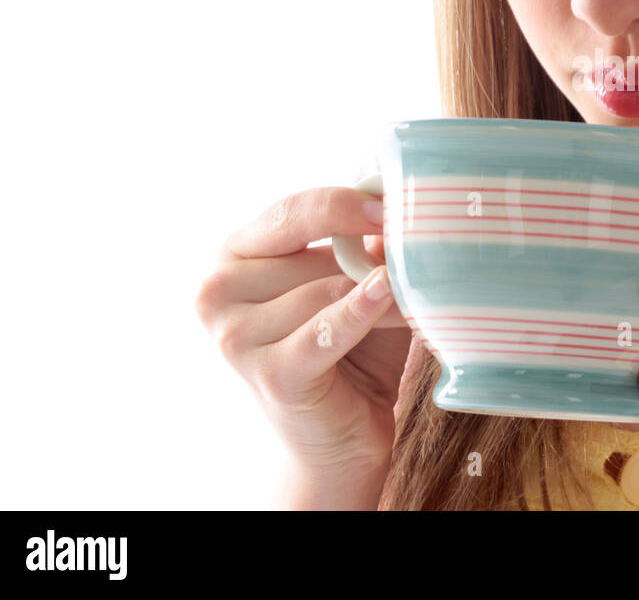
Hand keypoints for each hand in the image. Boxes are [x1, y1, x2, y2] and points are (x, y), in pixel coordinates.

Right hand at [195, 186, 417, 478]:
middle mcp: (218, 292)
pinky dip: (359, 312)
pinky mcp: (269, 374)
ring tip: (414, 307)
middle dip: (370, 259)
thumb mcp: (356, 285)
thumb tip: (396, 195)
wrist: (340, 443)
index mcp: (234, 257)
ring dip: (384, 296)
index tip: (394, 202)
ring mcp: (235, 337)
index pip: (292, 212)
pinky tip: (387, 293)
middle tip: (420, 260)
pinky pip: (325, 330)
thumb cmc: (351, 352)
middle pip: (313, 253)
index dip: (346, 203)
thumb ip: (365, 244)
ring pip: (328, 290)